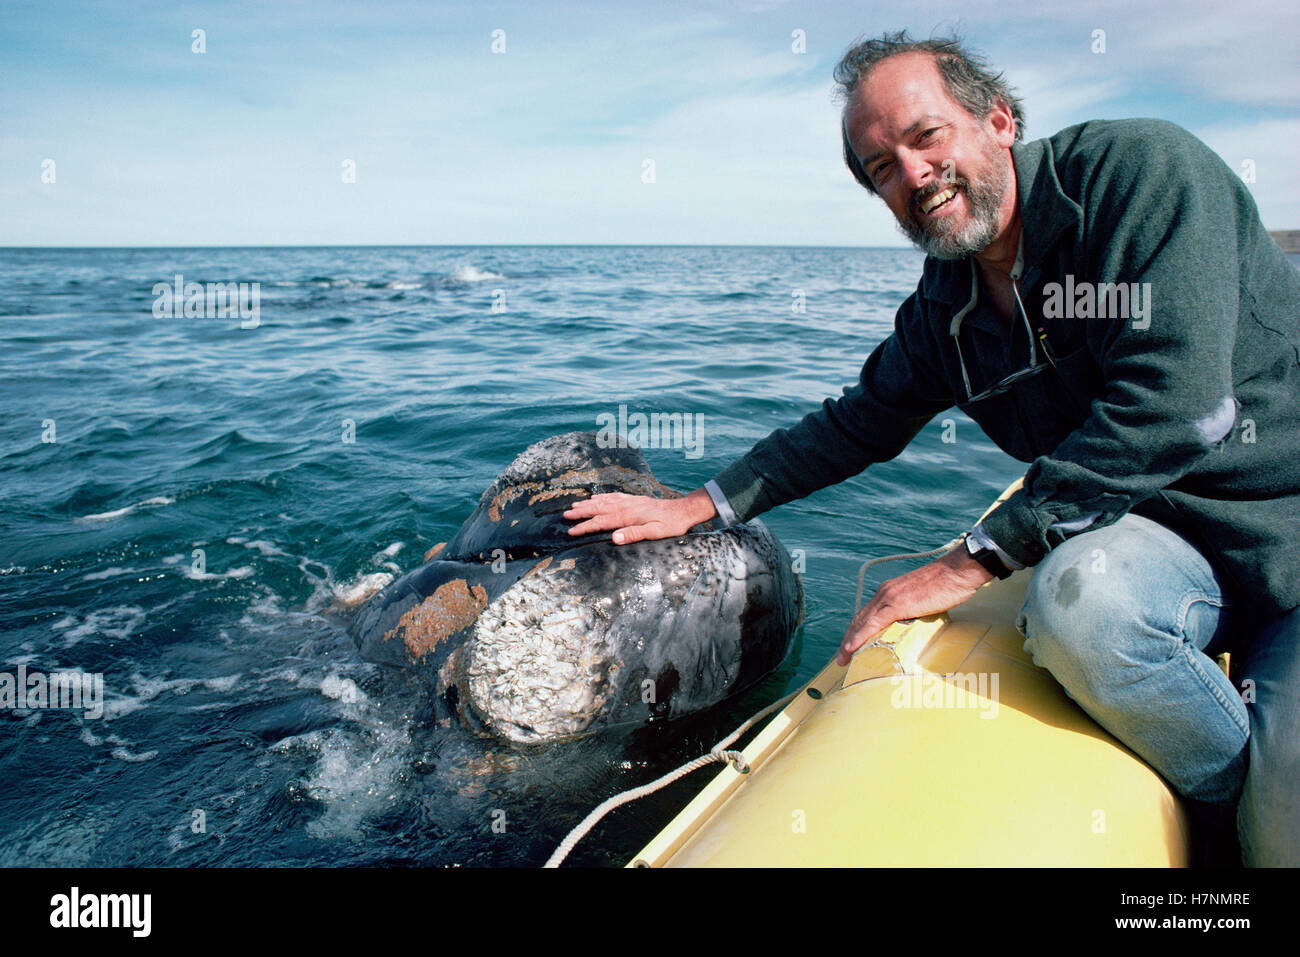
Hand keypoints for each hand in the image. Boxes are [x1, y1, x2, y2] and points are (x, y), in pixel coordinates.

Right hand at [562, 488, 716, 544]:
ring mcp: (630, 501)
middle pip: (598, 509)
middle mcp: (626, 506)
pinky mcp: (634, 499)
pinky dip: (602, 497)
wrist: (682, 511)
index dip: (585, 527)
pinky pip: (614, 496)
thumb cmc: (670, 525)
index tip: (572, 531)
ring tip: (574, 505)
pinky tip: (596, 498)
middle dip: (581, 513)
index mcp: (628, 516)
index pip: (601, 522)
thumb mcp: (654, 533)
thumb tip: (615, 538)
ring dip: (588, 504)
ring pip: (604, 501)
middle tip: (565, 515)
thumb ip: (634, 534)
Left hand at [836, 545, 993, 665]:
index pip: (867, 613)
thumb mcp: (926, 599)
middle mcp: (885, 592)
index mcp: (890, 590)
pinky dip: (860, 637)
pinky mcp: (897, 604)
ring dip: (849, 641)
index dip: (857, 630)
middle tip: (841, 657)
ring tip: (842, 659)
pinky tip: (852, 648)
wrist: (957, 571)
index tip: (851, 645)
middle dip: (848, 639)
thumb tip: (917, 626)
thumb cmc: (948, 584)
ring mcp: (889, 598)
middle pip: (860, 619)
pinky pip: (873, 624)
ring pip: (862, 622)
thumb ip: (917, 611)